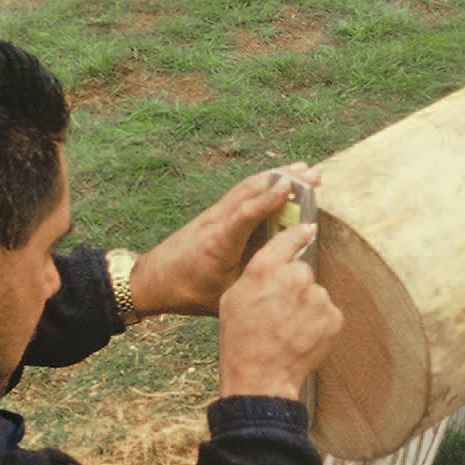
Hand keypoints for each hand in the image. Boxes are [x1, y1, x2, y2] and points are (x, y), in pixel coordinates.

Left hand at [129, 163, 319, 317]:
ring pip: (246, 187)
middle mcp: (216, 221)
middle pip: (250, 190)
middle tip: (313, 173)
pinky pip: (242, 194)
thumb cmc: (188, 292)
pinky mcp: (214, 215)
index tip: (292, 186)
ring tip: (303, 170)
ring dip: (275, 177)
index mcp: (219, 242)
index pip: (246, 213)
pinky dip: (263, 185)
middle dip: (283, 179)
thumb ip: (255, 279)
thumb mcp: (225, 294)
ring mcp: (214, 214)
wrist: (151, 280)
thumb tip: (287, 271)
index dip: (270, 199)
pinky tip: (278, 181)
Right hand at [217, 223, 343, 400]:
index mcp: (265, 268)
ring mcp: (317, 297)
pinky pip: (327, 312)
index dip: (298, 234)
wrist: (262, 377)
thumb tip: (275, 264)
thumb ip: (257, 273)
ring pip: (315, 293)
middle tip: (280, 311)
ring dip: (307, 306)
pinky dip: (318, 322)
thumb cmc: (241, 340)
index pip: (288, 239)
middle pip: (302, 271)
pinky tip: (302, 336)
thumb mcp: (233, 298)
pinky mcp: (333, 317)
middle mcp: (294, 277)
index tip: (307, 228)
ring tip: (289, 328)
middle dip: (294, 286)